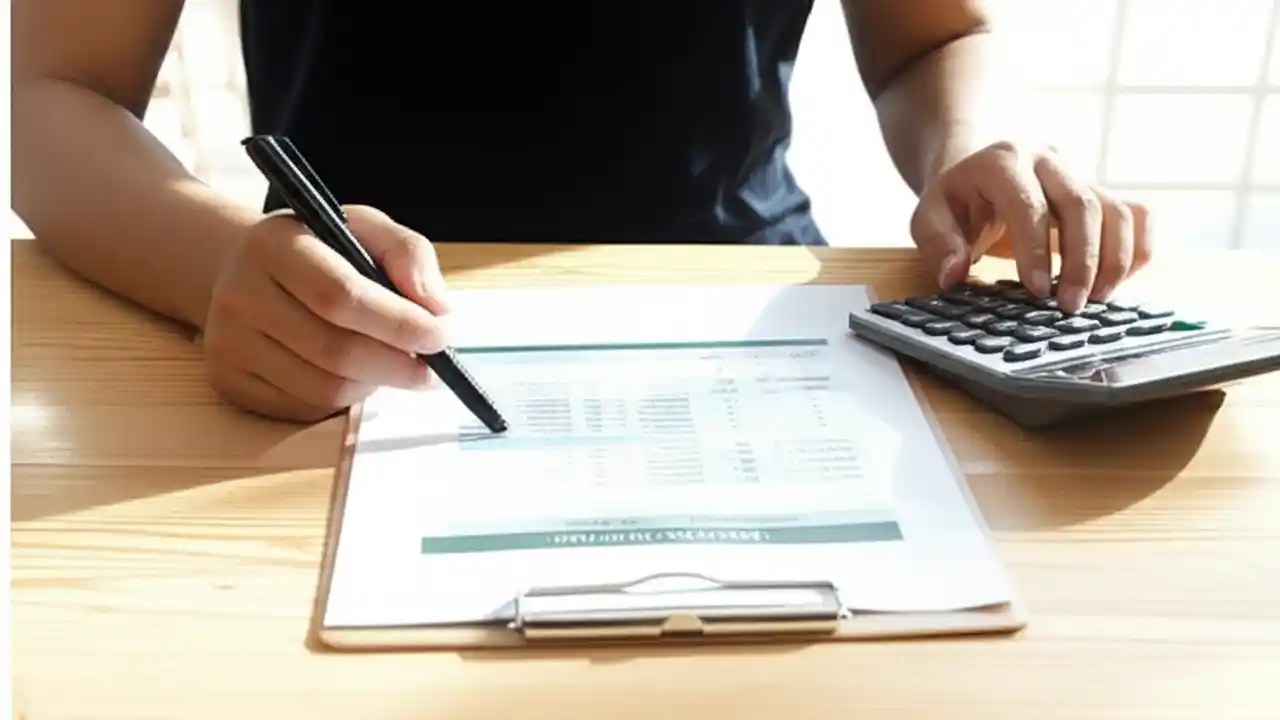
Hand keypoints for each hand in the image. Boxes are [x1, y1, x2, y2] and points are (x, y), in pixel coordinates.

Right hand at [201, 205, 450, 421]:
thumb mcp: (364, 228)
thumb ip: (409, 254)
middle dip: (399, 365)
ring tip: (391, 363)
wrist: (243, 270)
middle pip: (336, 351)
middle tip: (432, 368)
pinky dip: (344, 398)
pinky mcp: (230, 382)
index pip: (341, 296)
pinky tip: (353, 373)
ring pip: (325, 388)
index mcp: (274, 245)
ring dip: (375, 383)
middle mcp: (240, 294)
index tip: (442, 336)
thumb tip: (437, 308)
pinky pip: (306, 408)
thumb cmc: (317, 250)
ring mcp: (228, 343)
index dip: (400, 324)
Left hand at [910, 141, 1150, 312]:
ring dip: (1114, 259)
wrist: (976, 167)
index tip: (1037, 291)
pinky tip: (1119, 281)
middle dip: (1082, 261)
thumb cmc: (955, 198)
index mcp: (1003, 161)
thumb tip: (953, 275)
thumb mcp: (929, 215)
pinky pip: (1136, 214)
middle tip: (1070, 306)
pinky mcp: (1100, 192)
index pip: (1029, 204)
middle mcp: (1048, 161)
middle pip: (1082, 204)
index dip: (1037, 249)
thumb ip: (937, 243)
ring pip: (1116, 209)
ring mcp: (1079, 174)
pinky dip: (1137, 248)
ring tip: (1097, 300)